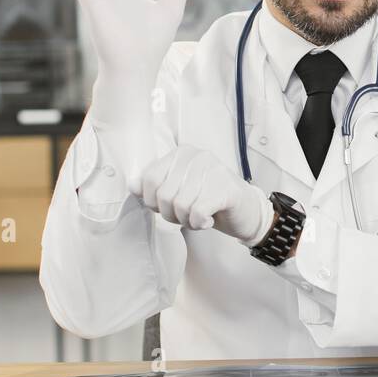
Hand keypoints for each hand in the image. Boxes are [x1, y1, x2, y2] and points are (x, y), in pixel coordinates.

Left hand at [134, 145, 272, 244]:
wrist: (246, 211)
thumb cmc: (209, 200)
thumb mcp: (178, 189)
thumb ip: (155, 185)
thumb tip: (132, 185)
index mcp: (181, 153)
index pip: (149, 179)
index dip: (153, 201)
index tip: (168, 206)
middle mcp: (197, 156)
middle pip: (163, 195)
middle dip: (171, 214)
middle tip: (187, 214)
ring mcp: (213, 170)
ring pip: (180, 206)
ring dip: (187, 220)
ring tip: (199, 216)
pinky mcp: (226, 189)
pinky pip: (197, 212)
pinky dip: (199, 223)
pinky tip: (208, 219)